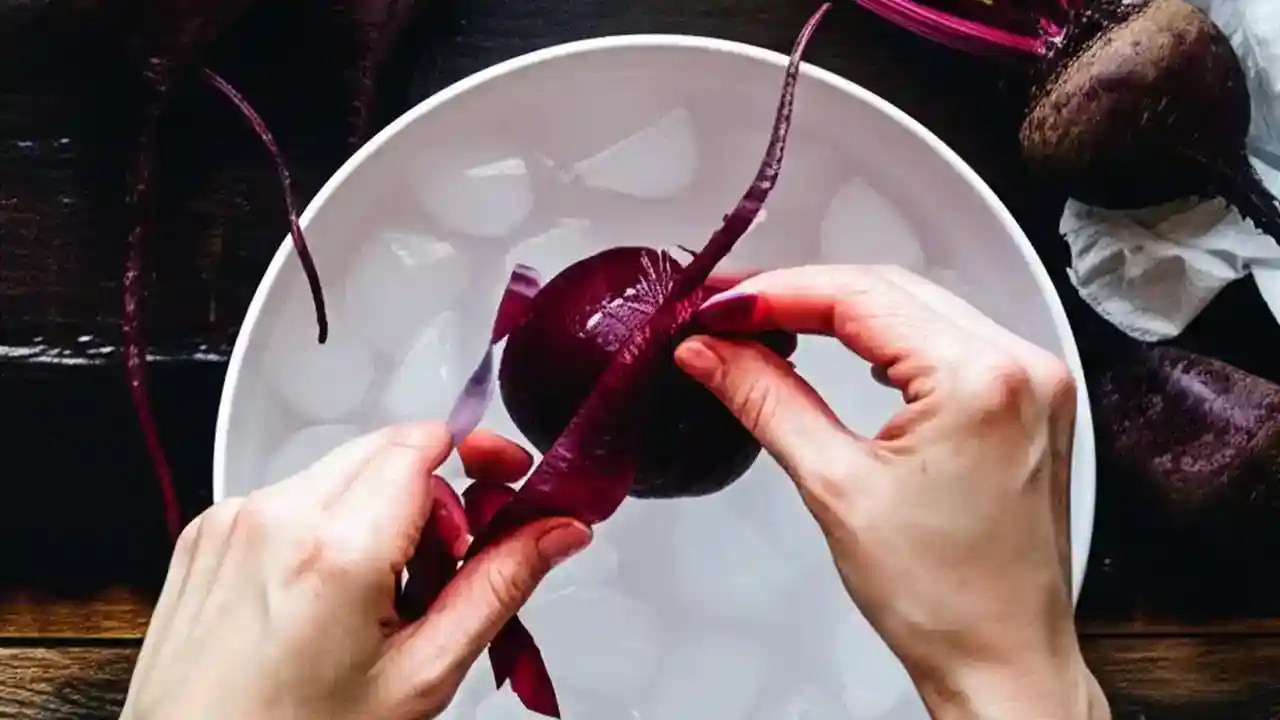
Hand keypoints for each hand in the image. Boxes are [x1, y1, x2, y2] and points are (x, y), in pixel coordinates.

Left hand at [121, 422, 590, 719]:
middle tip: (452, 559)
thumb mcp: (419, 676)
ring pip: (339, 471)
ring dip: (380, 511)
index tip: (500, 480)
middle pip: (384, 449)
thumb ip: (497, 588)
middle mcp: (274, 517)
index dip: (474, 456)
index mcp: (334, 550)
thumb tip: (554, 532)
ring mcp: (232, 521)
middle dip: (433, 492)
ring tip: (385, 595)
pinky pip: (290, 498)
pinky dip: (327, 527)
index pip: (423, 443)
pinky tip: (333, 596)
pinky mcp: (205, 533)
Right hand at [675, 265, 1108, 719]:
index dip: (776, 292)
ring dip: (844, 308)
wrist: (1002, 660)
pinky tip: (850, 343)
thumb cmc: (943, 599)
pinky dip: (890, 334)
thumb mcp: (835, 487)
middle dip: (803, 293)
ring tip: (774, 323)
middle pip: (889, 288)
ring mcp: (1033, 381)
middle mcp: (1021, 367)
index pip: (859, 297)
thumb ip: (767, 400)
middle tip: (731, 312)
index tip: (719, 307)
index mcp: (980, 380)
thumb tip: (712, 352)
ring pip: (920, 306)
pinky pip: (950, 337)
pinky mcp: (1030, 400)